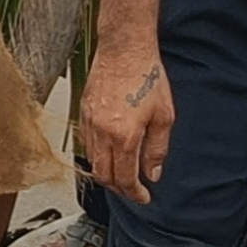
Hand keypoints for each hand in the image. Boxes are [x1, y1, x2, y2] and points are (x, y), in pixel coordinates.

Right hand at [81, 43, 174, 203]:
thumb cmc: (146, 76)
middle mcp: (101, 131)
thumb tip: (153, 172)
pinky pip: (86, 141)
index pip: (124, 178)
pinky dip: (97, 153)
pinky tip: (111, 150)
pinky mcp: (83, 110)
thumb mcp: (164, 117)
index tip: (144, 197)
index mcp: (123, 135)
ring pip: (91, 159)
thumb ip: (157, 149)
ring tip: (123, 171)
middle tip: (133, 190)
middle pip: (102, 174)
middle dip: (118, 187)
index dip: (135, 193)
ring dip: (106, 171)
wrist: (124, 49)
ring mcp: (88, 120)